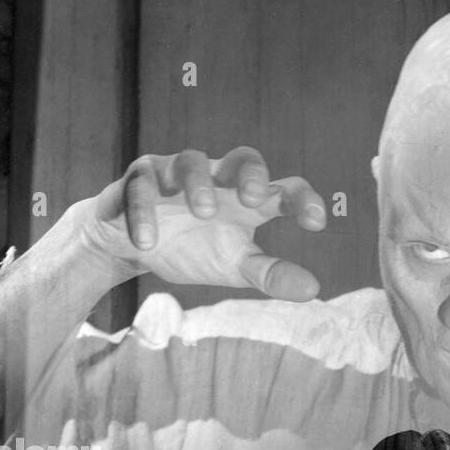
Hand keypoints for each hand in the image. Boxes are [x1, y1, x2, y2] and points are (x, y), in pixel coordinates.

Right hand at [78, 146, 324, 297]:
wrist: (133, 246)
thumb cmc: (195, 250)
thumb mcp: (236, 266)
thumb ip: (271, 274)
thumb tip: (314, 290)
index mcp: (247, 200)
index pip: (283, 189)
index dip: (302, 199)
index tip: (317, 221)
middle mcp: (217, 178)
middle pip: (243, 158)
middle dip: (251, 174)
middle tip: (255, 200)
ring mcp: (176, 174)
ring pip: (191, 163)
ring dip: (199, 185)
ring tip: (203, 212)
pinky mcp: (138, 179)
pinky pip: (141, 186)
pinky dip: (144, 212)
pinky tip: (147, 242)